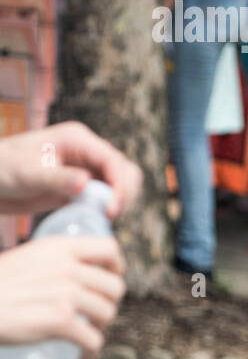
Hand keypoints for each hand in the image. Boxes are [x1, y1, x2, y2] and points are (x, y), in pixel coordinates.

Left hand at [0, 122, 141, 218]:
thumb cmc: (1, 169)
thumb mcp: (27, 173)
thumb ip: (57, 178)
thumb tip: (86, 184)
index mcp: (78, 140)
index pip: (112, 160)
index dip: (119, 184)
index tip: (112, 209)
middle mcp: (87, 153)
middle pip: (124, 171)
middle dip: (124, 193)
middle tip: (110, 215)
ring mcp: (86, 170)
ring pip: (120, 184)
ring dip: (119, 201)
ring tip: (104, 217)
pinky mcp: (81, 188)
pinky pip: (105, 197)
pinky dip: (107, 208)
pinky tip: (94, 218)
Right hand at [0, 236, 126, 358]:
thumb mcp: (27, 258)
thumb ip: (55, 260)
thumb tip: (80, 269)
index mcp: (60, 248)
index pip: (109, 248)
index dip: (116, 265)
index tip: (110, 277)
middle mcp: (67, 268)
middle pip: (114, 286)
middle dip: (108, 302)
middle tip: (94, 314)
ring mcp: (66, 294)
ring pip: (107, 313)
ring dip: (100, 326)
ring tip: (86, 332)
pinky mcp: (60, 321)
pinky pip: (93, 340)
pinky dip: (91, 350)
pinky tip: (83, 354)